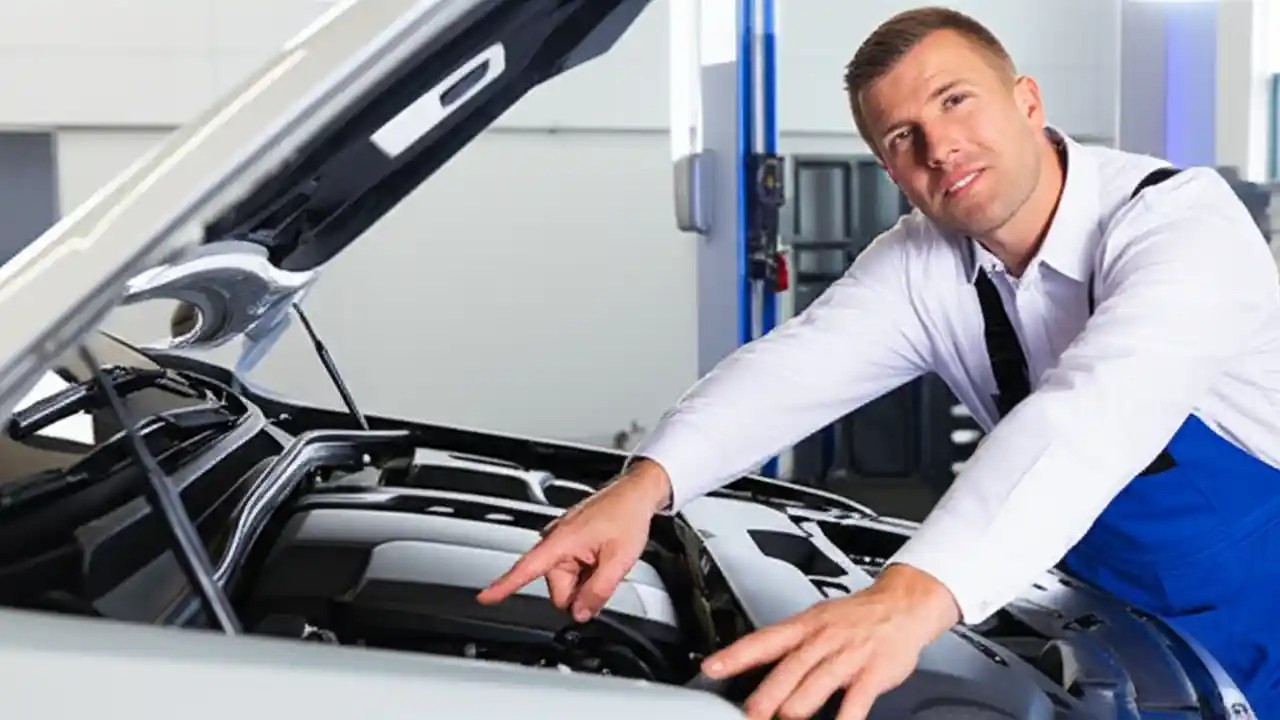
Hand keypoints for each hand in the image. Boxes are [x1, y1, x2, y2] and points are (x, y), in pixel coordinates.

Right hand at [476, 459, 671, 621]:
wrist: (636, 494)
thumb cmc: (627, 515)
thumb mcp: (619, 559)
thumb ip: (598, 590)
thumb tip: (580, 613)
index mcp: (561, 541)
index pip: (526, 569)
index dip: (503, 586)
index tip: (484, 597)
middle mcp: (556, 541)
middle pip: (558, 590)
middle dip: (580, 591)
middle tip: (603, 572)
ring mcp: (562, 543)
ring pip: (567, 584)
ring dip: (586, 581)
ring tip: (605, 560)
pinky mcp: (570, 544)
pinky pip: (573, 571)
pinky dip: (587, 572)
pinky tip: (602, 558)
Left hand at [700, 564, 959, 719]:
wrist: (902, 604)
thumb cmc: (855, 616)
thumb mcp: (815, 620)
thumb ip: (788, 645)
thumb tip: (753, 661)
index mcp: (803, 626)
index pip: (762, 640)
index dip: (735, 655)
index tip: (712, 668)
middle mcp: (822, 639)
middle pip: (788, 668)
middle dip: (765, 694)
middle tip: (748, 713)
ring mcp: (848, 656)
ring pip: (817, 682)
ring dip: (796, 705)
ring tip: (783, 719)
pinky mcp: (873, 673)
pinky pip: (856, 700)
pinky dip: (845, 718)